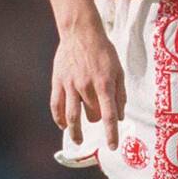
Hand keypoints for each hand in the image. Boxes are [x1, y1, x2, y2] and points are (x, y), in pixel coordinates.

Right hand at [50, 20, 127, 149]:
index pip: (109, 115)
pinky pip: (56, 106)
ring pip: (72, 116)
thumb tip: (121, 116)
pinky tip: (63, 125)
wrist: (81, 32)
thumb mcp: (118, 70)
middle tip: (97, 117)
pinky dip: (59, 118)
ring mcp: (70, 85)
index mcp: (104, 84)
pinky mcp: (58, 82)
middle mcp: (86, 87)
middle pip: (91, 116)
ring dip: (75, 132)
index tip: (113, 146)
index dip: (111, 133)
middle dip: (96, 120)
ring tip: (78, 140)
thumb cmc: (103, 51)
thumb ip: (120, 94)